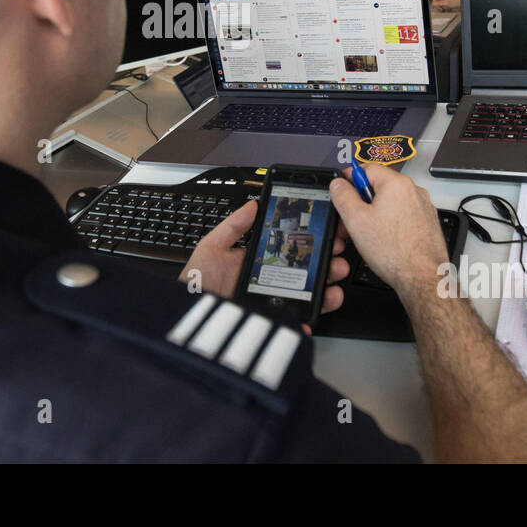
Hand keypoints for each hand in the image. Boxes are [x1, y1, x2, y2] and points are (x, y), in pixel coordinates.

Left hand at [179, 200, 348, 330]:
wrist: (189, 313)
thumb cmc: (198, 281)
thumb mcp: (213, 246)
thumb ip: (233, 226)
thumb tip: (253, 204)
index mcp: (261, 262)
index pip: (293, 249)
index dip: (312, 241)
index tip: (328, 231)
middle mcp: (272, 282)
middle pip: (308, 270)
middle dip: (328, 260)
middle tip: (337, 251)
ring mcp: (275, 302)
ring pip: (310, 294)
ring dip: (329, 284)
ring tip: (335, 276)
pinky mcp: (274, 322)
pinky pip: (297, 320)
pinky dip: (312, 316)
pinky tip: (319, 307)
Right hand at [330, 166, 446, 292]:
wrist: (422, 277)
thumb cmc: (395, 252)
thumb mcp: (355, 220)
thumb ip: (343, 196)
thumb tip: (338, 184)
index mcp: (397, 184)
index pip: (366, 168)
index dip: (349, 179)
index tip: (342, 190)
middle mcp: (414, 191)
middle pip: (380, 185)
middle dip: (363, 199)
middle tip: (353, 218)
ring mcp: (423, 207)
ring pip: (392, 202)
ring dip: (377, 212)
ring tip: (370, 234)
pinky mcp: (427, 223)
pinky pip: (404, 215)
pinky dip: (392, 222)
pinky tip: (387, 240)